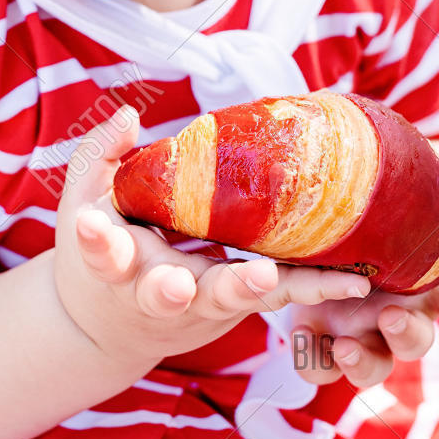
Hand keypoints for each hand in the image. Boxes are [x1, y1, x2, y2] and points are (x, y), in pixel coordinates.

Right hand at [53, 105, 371, 369]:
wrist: (113, 324)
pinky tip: (352, 280)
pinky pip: (276, 298)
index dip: (96, 242)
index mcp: (112, 264)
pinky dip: (311, 289)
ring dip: (257, 289)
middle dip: (170, 290)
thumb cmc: (107, 244)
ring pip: (230, 301)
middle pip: (164, 294)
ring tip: (283, 278)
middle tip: (181, 286)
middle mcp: (153, 293)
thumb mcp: (86, 199)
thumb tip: (129, 115)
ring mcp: (198, 306)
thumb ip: (104, 156)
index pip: (99, 252)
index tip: (89, 227)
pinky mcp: (237, 307)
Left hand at [286, 144, 438, 387]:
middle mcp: (395, 320)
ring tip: (344, 347)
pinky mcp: (319, 346)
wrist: (318, 260)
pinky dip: (312, 360)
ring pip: (371, 368)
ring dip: (361, 363)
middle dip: (408, 336)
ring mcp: (358, 338)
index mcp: (423, 289)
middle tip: (391, 319)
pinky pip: (319, 368)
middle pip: (417, 342)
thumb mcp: (405, 215)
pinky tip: (302, 339)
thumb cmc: (377, 239)